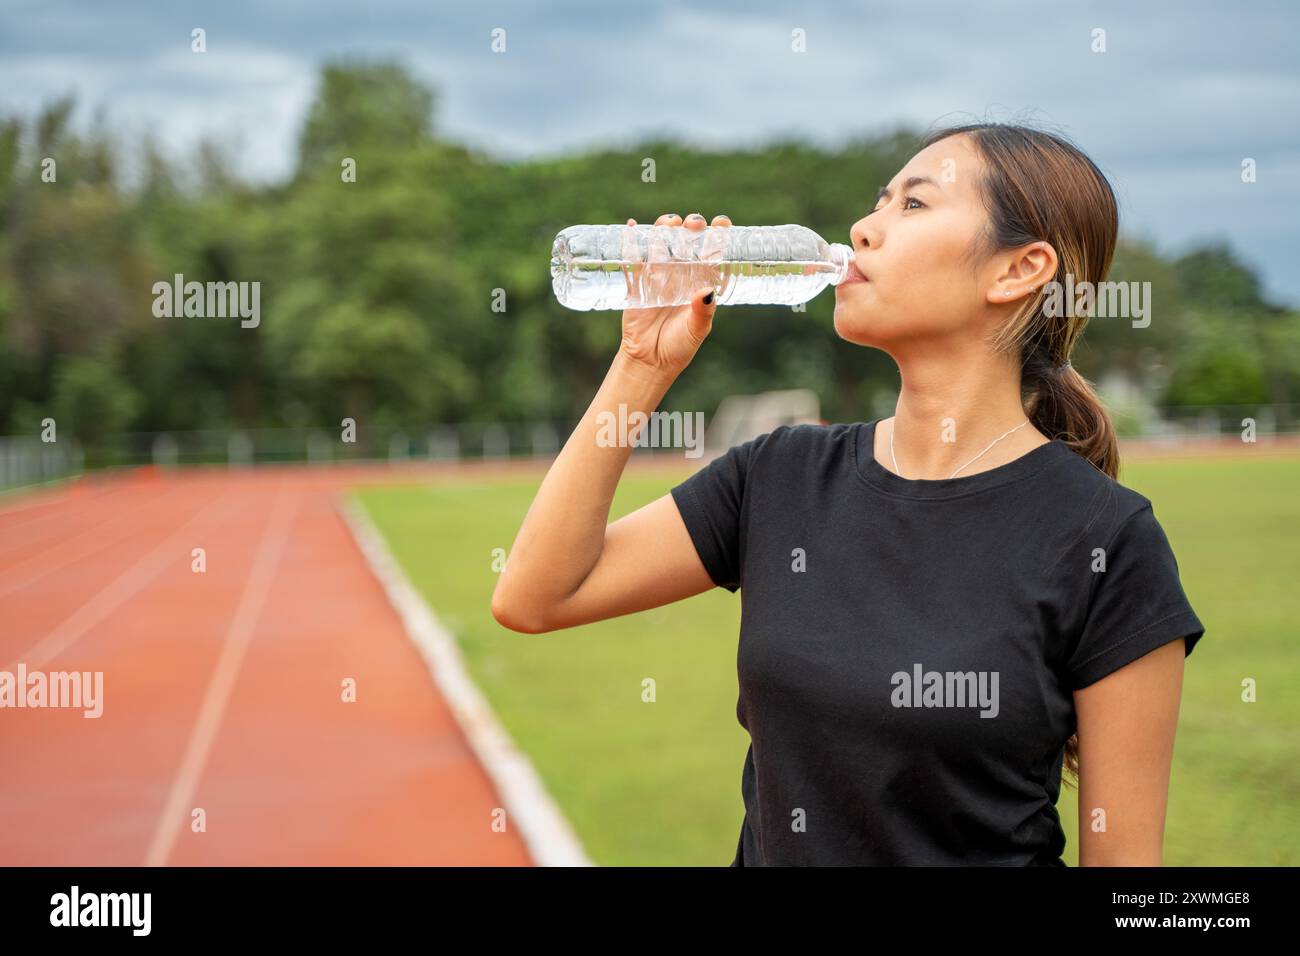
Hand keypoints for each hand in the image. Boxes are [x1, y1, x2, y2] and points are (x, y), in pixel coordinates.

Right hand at [618, 211, 731, 377]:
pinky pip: (634, 260)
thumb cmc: (679, 346)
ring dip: (665, 230)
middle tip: (694, 223)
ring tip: (669, 222)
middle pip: (686, 244)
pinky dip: (632, 243)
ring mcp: (658, 277)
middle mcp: (681, 276)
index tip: (722, 223)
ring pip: (662, 246)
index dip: (717, 236)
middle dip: (691, 229)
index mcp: (701, 283)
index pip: (711, 254)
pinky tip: (632, 227)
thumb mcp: (696, 330)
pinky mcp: (637, 284)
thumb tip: (706, 291)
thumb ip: (702, 312)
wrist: (650, 361)